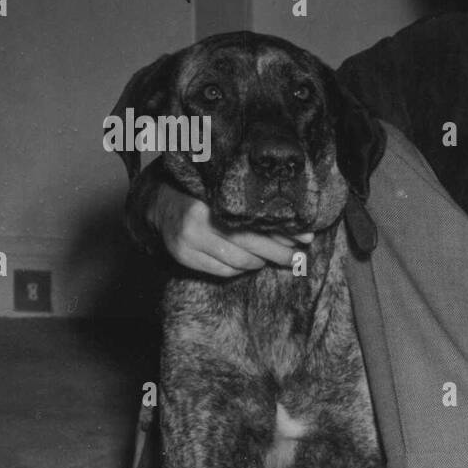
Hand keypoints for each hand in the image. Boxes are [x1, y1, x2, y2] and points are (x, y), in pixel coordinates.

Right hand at [149, 182, 312, 277]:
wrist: (163, 206)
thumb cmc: (203, 197)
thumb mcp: (225, 195)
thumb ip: (254, 209)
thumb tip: (298, 230)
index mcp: (211, 203)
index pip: (255, 224)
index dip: (282, 234)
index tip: (305, 239)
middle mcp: (198, 224)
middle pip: (249, 245)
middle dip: (279, 253)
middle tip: (297, 258)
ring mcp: (188, 244)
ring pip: (238, 262)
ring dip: (260, 262)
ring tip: (272, 258)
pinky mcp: (185, 258)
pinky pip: (223, 272)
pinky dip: (240, 270)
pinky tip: (250, 263)